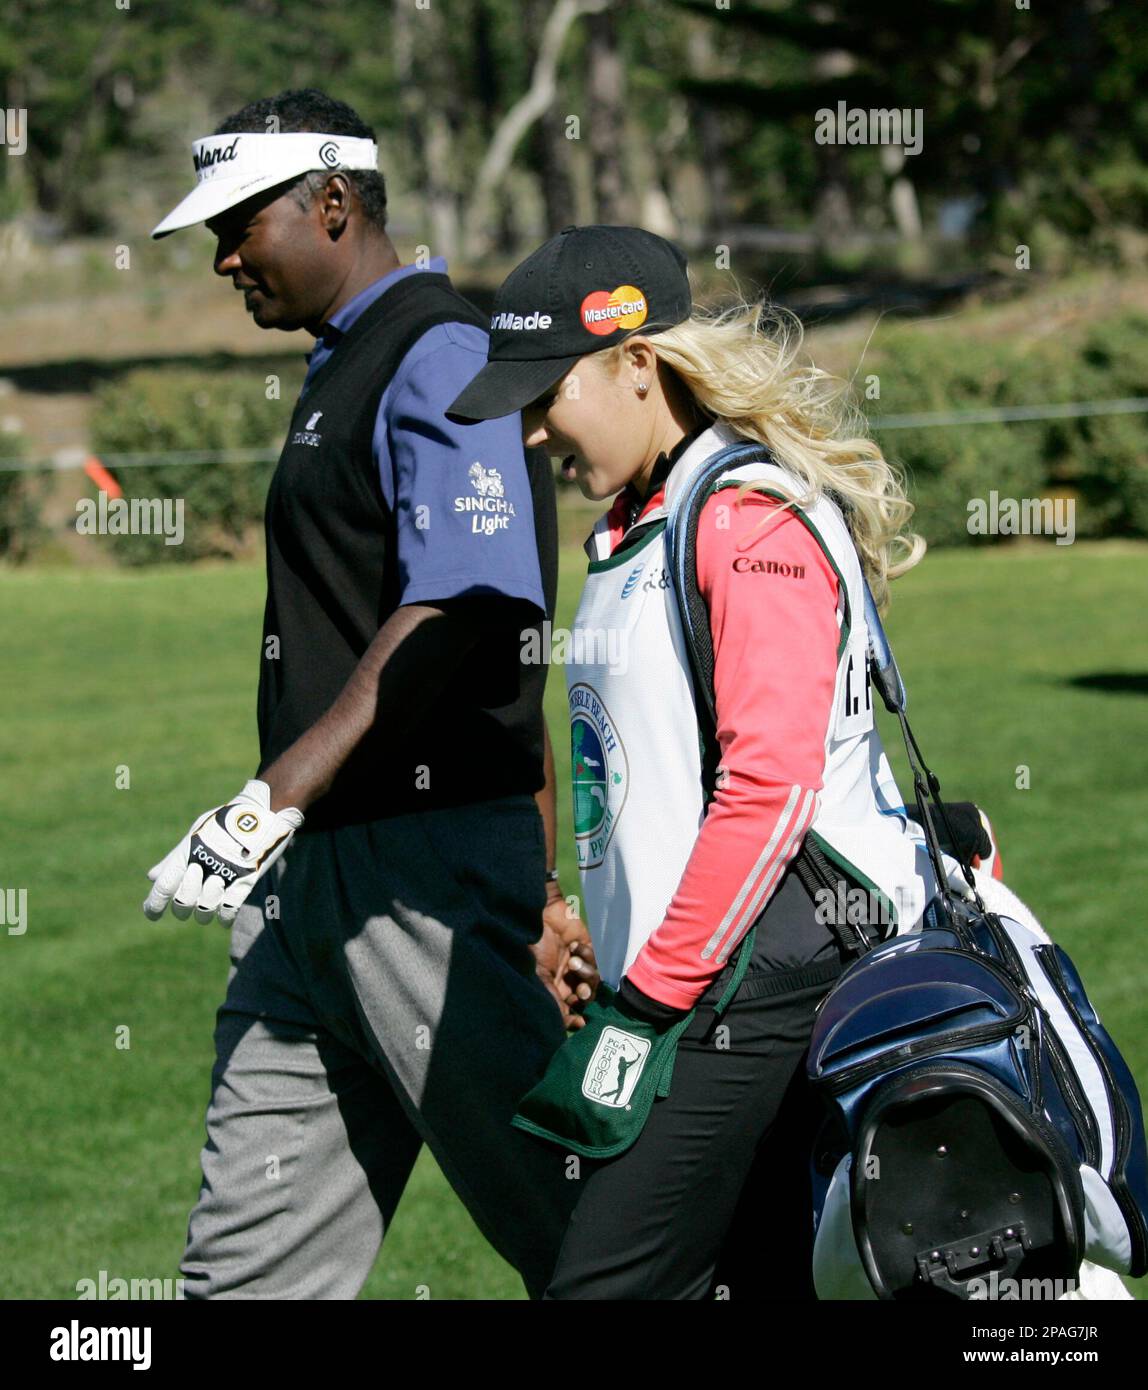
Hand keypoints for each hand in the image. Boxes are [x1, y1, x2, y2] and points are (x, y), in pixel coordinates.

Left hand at [143, 779, 302, 924]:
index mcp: (188, 851)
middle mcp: (204, 864)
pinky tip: (224, 915)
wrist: (263, 811)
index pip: (164, 886)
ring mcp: (226, 874)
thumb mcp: (196, 834)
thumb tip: (153, 877)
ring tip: (211, 899)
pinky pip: (229, 910)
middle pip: (182, 903)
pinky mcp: (246, 880)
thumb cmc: (226, 822)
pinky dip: (225, 917)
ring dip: (205, 909)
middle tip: (194, 894)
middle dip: (184, 905)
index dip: (153, 905)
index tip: (152, 915)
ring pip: (204, 910)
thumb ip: (175, 859)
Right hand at [532, 890, 601, 1029]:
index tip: (581, 1021)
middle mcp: (566, 979)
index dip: (575, 1018)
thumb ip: (554, 1000)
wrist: (538, 913)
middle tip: (580, 992)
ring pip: (594, 980)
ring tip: (573, 961)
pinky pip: (597, 961)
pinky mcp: (588, 949)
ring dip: (586, 973)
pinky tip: (574, 946)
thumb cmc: (532, 944)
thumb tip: (571, 1024)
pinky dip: (588, 956)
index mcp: (552, 988)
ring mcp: (578, 964)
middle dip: (585, 996)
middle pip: (586, 997)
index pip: (568, 1011)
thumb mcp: (539, 975)